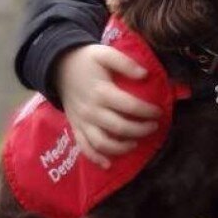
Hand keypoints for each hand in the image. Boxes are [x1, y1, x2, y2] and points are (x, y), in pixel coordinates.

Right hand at [54, 44, 162, 168]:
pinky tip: (108, 164)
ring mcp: (82, 122)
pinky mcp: (75, 127)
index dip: (147, 111)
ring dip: (122, 147)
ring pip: (103, 143)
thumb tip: (144, 74)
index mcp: (101, 92)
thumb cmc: (86, 60)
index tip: (159, 111)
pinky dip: (96, 158)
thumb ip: (125, 63)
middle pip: (120, 127)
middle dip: (141, 130)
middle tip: (154, 126)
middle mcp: (91, 110)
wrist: (58, 66)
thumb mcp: (104, 53)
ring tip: (136, 142)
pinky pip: (84, 147)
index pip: (130, 106)